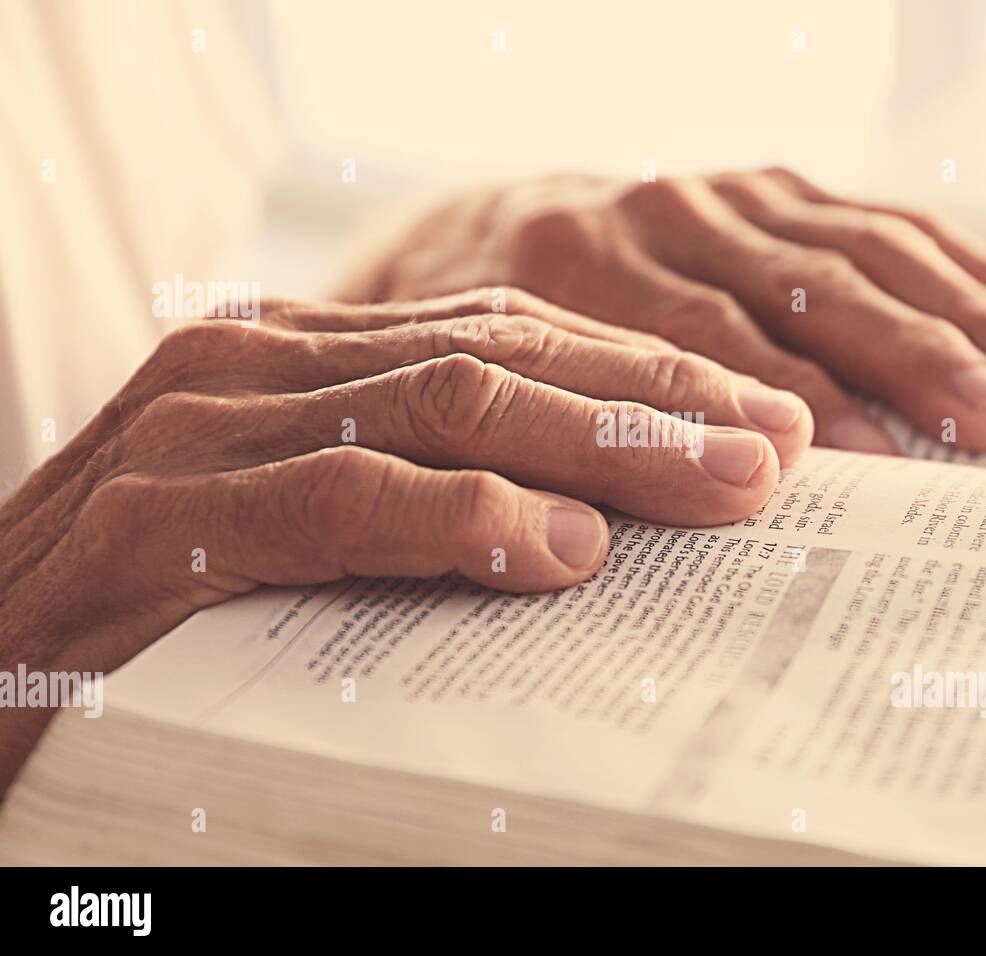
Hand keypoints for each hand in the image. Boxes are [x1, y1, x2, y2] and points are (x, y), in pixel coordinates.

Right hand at [0, 290, 808, 787]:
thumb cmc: (163, 604)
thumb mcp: (314, 525)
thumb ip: (428, 499)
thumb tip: (599, 525)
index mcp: (310, 353)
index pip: (511, 333)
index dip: (645, 376)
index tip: (765, 420)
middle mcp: (263, 362)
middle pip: (502, 354)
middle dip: (653, 404)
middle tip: (780, 448)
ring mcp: (206, 426)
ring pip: (441, 404)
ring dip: (596, 446)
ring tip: (718, 490)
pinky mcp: (158, 518)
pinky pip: (339, 502)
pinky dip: (459, 521)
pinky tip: (559, 549)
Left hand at [340, 168, 985, 452]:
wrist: (478, 234)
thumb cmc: (491, 344)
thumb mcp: (491, 391)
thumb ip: (573, 435)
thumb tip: (671, 519)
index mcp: (580, 265)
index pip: (705, 339)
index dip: (794, 403)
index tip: (878, 468)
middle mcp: (662, 212)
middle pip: (804, 288)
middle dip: (910, 356)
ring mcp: (724, 193)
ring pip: (862, 250)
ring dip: (962, 316)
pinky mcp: (770, 188)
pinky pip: (880, 220)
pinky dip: (961, 267)